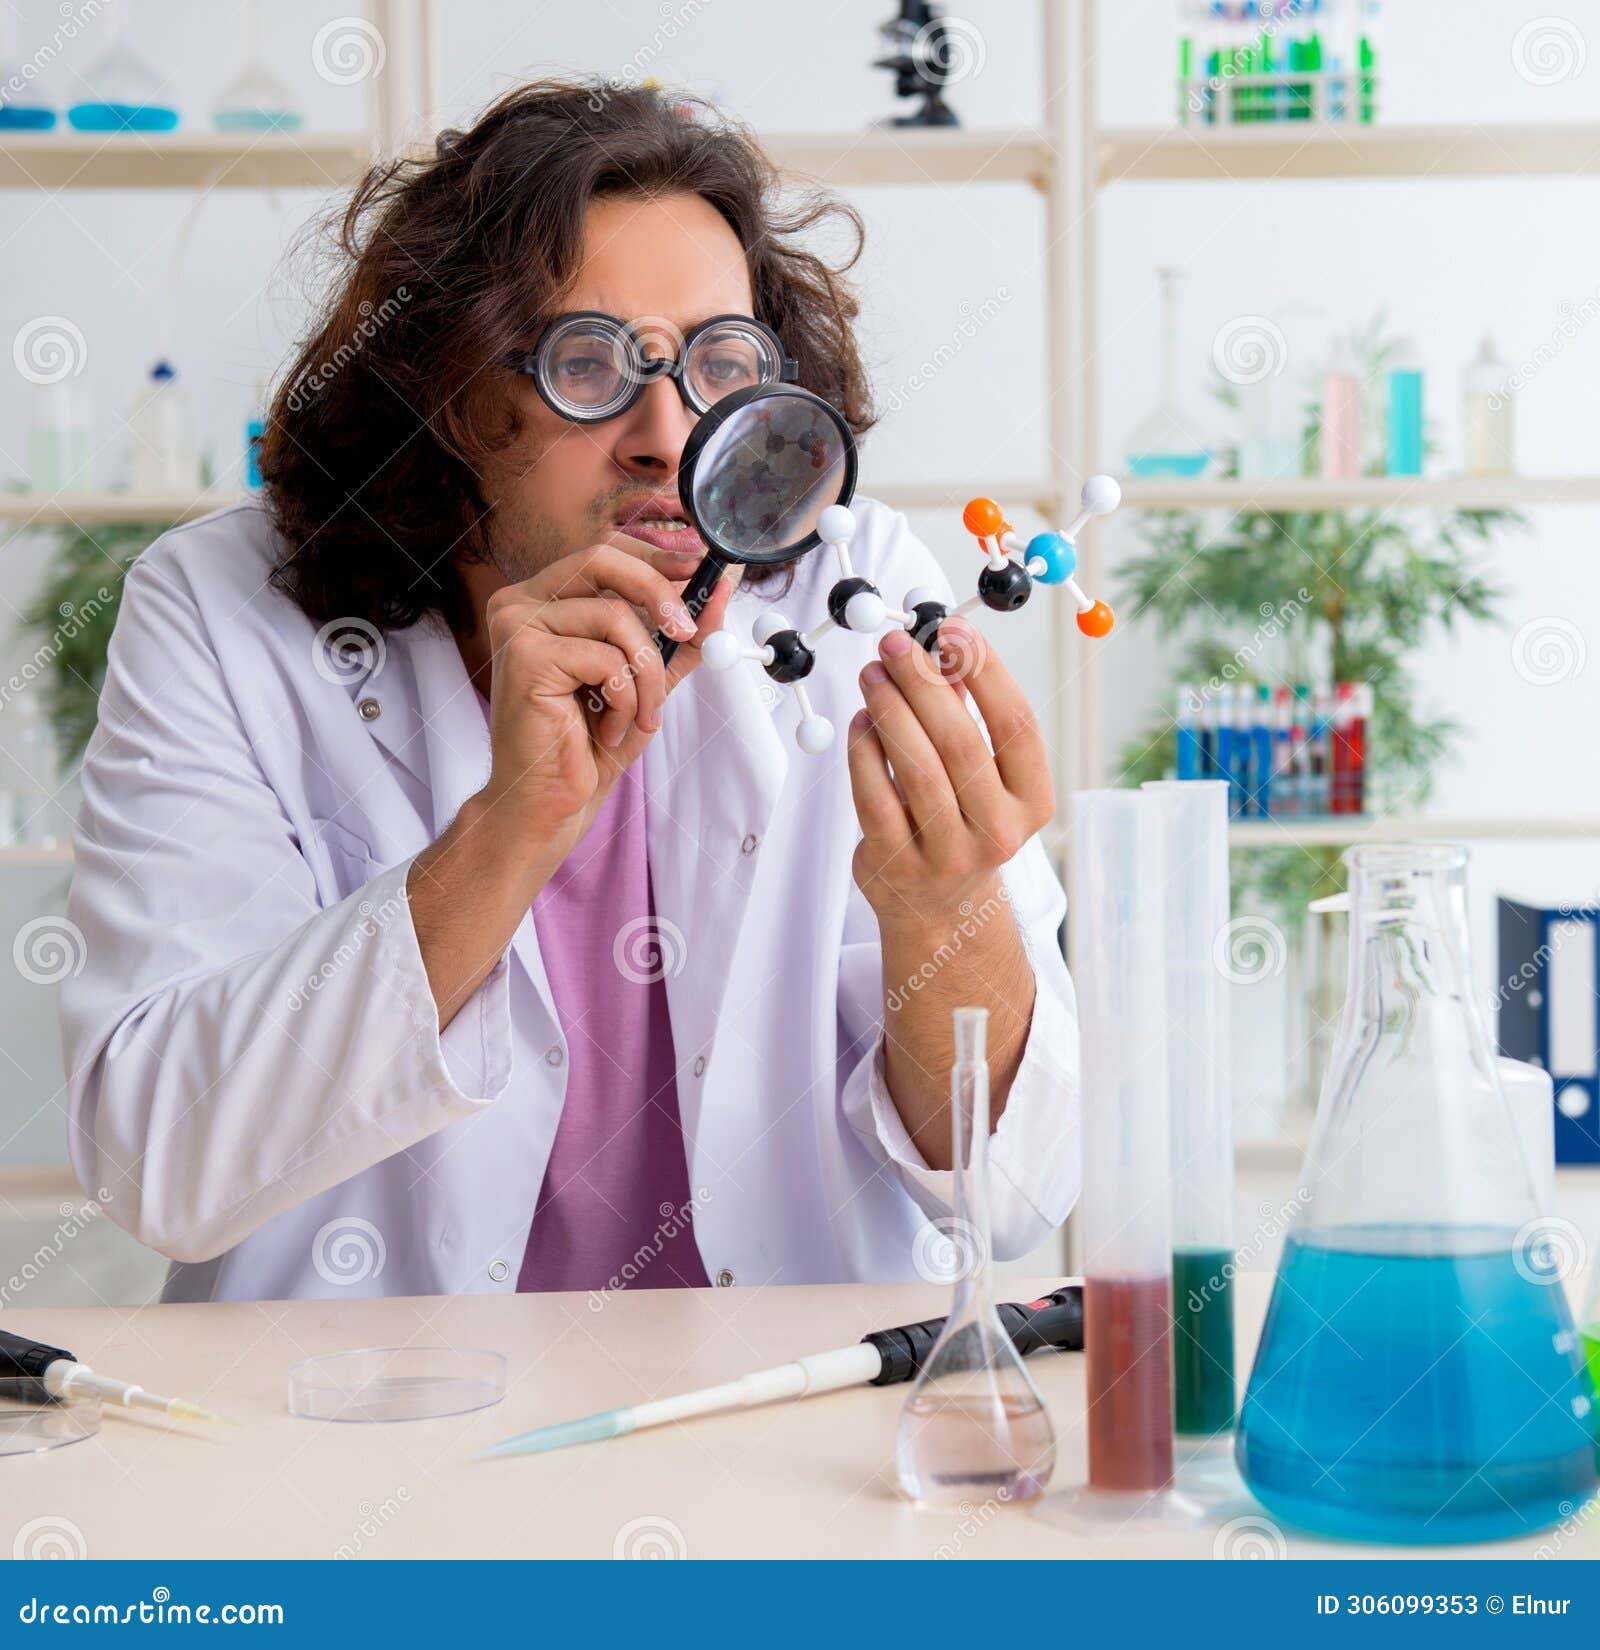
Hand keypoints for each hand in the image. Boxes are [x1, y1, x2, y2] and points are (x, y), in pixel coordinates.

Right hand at [477, 535, 731, 867]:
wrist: (552, 802)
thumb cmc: (588, 743)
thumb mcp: (647, 680)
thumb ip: (679, 638)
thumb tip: (720, 591)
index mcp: (544, 599)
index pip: (604, 552)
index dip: (655, 556)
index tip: (698, 570)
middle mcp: (522, 602)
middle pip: (602, 558)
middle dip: (659, 592)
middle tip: (687, 632)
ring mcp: (517, 626)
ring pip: (615, 617)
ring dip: (647, 673)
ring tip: (641, 715)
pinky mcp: (523, 657)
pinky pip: (605, 658)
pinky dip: (625, 697)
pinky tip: (607, 726)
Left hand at [846, 619, 1052, 931]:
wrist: (939, 907)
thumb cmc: (962, 819)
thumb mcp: (982, 774)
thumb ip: (966, 713)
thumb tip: (944, 646)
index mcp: (1032, 802)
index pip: (1016, 724)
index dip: (985, 670)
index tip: (952, 628)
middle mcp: (998, 833)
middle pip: (959, 741)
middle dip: (922, 681)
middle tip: (895, 644)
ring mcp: (946, 855)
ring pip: (914, 766)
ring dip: (888, 707)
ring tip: (872, 673)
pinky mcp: (896, 865)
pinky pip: (873, 794)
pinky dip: (863, 749)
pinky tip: (861, 720)